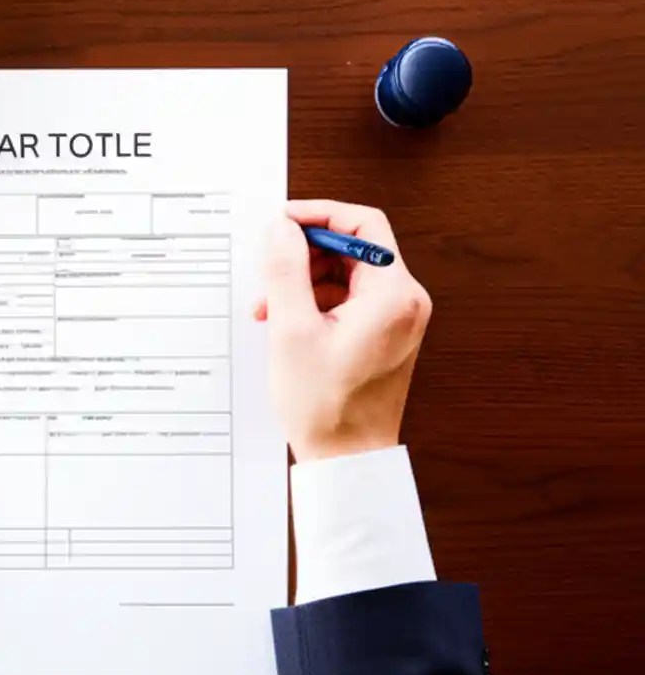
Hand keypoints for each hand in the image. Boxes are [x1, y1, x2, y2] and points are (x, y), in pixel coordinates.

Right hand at [255, 200, 431, 462]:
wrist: (348, 459)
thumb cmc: (327, 407)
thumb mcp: (291, 330)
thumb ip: (285, 270)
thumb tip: (281, 227)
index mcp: (393, 294)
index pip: (362, 224)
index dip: (318, 215)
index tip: (282, 223)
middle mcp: (405, 301)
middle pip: (354, 246)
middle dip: (304, 255)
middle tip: (269, 274)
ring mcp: (398, 318)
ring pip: (347, 273)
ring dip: (304, 281)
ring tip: (270, 308)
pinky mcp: (385, 334)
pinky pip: (350, 298)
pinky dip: (316, 302)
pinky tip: (287, 322)